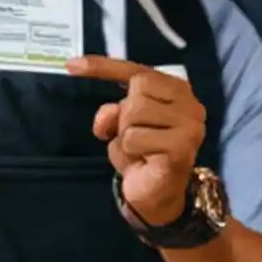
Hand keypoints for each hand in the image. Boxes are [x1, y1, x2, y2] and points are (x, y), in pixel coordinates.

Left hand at [68, 56, 203, 225]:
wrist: (156, 195)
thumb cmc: (142, 154)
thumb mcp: (122, 125)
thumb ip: (115, 110)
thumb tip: (108, 117)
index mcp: (178, 91)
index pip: (137, 71)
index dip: (103, 67)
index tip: (72, 66)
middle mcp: (190, 104)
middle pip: (135, 92)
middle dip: (122, 116)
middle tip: (133, 137)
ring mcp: (189, 126)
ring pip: (132, 113)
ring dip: (125, 136)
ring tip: (140, 150)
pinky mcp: (181, 148)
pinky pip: (134, 138)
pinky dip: (129, 152)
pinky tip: (145, 161)